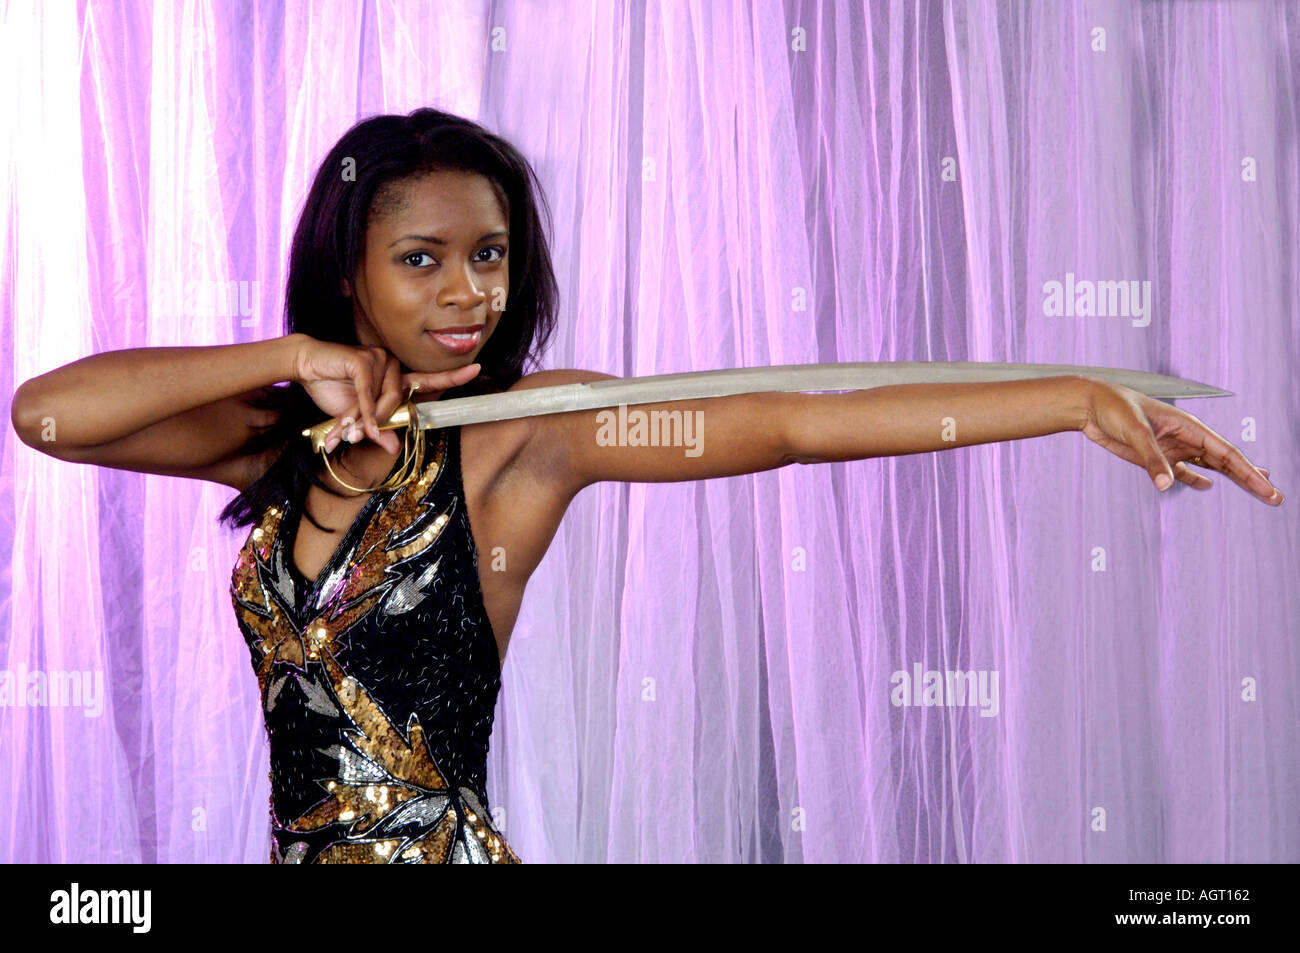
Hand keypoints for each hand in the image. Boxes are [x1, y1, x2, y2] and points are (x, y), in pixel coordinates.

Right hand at [291, 336, 480, 452]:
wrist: (306, 367)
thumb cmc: (333, 389)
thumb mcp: (357, 417)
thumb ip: (377, 428)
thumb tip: (393, 448)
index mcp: (395, 380)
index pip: (428, 380)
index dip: (452, 376)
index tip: (476, 369)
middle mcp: (391, 366)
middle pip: (400, 401)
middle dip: (380, 422)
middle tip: (358, 435)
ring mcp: (378, 359)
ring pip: (386, 398)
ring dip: (367, 418)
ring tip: (348, 428)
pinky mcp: (362, 359)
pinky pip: (369, 391)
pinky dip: (363, 409)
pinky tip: (351, 420)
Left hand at [1079, 377, 1281, 504]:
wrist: (1089, 404)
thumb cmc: (1114, 408)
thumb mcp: (1135, 432)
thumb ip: (1151, 459)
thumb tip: (1166, 485)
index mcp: (1189, 427)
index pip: (1228, 454)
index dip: (1250, 473)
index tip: (1269, 488)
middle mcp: (1185, 437)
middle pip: (1225, 462)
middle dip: (1249, 478)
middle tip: (1274, 495)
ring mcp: (1171, 447)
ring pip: (1208, 465)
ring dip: (1230, 476)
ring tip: (1255, 486)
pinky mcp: (1154, 455)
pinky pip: (1182, 469)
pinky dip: (1194, 479)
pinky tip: (1206, 486)